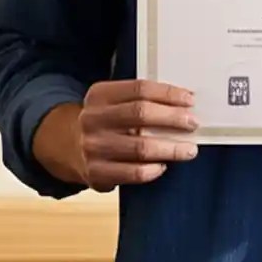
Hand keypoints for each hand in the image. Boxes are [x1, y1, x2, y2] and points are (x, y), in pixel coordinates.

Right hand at [36, 80, 200, 192]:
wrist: (68, 147)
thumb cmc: (106, 121)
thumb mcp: (113, 102)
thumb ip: (141, 100)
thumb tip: (184, 105)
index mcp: (99, 95)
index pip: (139, 89)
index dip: (168, 93)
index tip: (190, 100)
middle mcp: (93, 119)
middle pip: (141, 114)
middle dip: (173, 118)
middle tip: (193, 123)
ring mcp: (93, 147)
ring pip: (141, 147)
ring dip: (171, 148)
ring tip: (189, 149)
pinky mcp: (96, 173)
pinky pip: (134, 173)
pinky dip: (154, 169)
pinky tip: (163, 165)